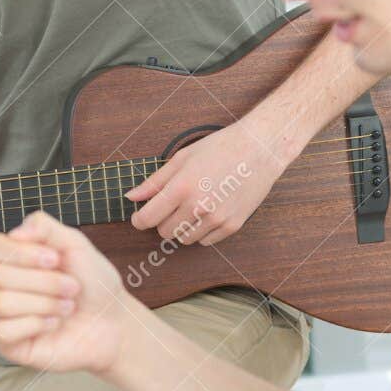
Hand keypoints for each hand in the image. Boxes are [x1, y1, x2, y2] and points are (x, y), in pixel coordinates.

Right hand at [0, 211, 132, 374]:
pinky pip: (5, 330)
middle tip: (73, 288)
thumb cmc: (94, 285)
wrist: (113, 322)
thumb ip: (44, 227)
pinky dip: (37, 325)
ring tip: (67, 308)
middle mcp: (5, 286)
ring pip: (3, 302)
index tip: (55, 259)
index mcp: (16, 259)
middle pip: (0, 276)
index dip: (21, 253)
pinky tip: (54, 325)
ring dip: (46, 304)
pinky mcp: (8, 344)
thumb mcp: (76, 244)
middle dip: (46, 282)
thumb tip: (15, 232)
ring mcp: (4, 315)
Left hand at [124, 121, 283, 245]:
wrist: (259, 149)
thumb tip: (131, 197)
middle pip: (164, 232)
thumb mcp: (182, 158)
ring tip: (191, 207)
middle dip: (162, 221)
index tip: (140, 217)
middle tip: (172, 205)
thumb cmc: (220, 148)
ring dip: (182, 227)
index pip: (148, 218)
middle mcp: (198, 206)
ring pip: (184, 239)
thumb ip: (155, 181)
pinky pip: (205, 241)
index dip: (139, 220)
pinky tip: (207, 212)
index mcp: (182, 187)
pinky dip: (201, 231)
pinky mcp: (232, 226)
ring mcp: (217, 219)